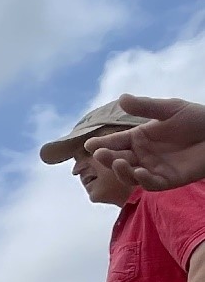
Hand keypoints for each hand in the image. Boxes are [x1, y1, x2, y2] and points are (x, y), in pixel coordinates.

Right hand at [87, 95, 204, 190]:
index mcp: (139, 138)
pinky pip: (150, 184)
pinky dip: (143, 180)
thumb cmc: (197, 119)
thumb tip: (121, 98)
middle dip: (107, 158)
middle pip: (118, 159)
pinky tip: (140, 172)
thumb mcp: (170, 109)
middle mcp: (142, 155)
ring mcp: (153, 169)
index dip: (102, 143)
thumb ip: (145, 107)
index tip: (88, 144)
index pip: (116, 141)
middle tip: (99, 154)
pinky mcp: (166, 180)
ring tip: (119, 161)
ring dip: (121, 171)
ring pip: (129, 175)